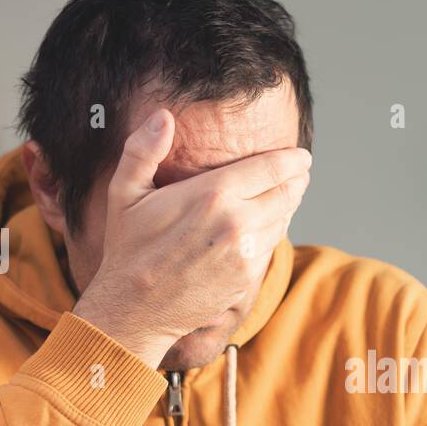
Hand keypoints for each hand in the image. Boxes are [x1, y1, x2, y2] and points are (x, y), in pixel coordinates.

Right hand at [73, 108, 311, 366]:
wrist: (136, 309)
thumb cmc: (128, 249)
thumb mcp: (124, 193)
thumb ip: (143, 150)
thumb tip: (163, 116)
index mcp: (212, 194)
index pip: (272, 169)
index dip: (293, 160)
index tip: (302, 156)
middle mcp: (237, 222)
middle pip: (287, 193)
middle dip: (297, 180)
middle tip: (301, 172)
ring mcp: (246, 253)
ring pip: (283, 220)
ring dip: (289, 205)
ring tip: (288, 194)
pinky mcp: (248, 278)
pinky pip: (271, 247)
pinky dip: (274, 233)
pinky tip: (267, 225)